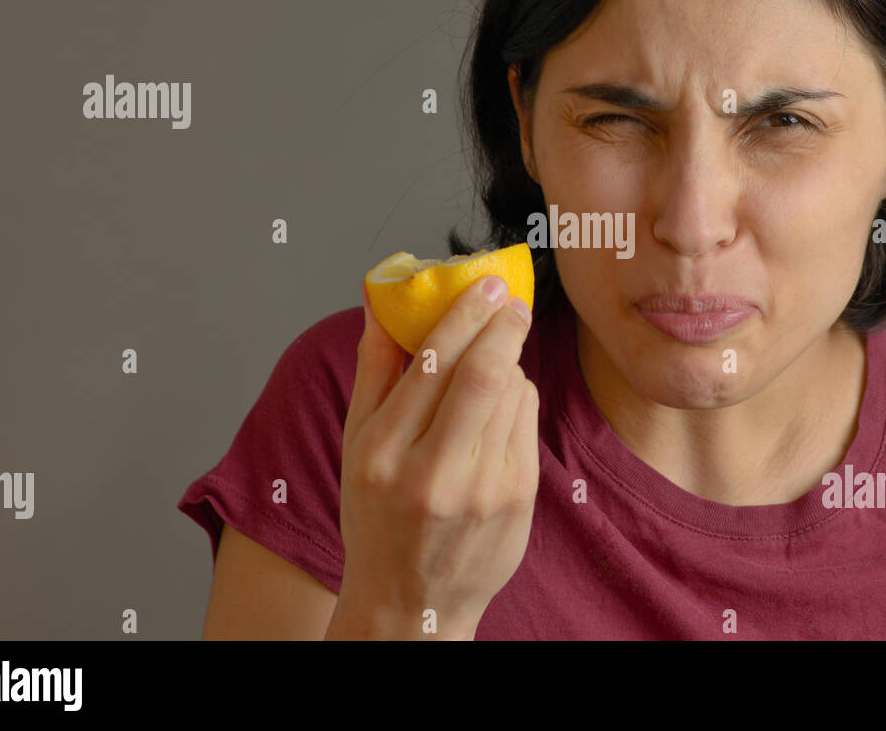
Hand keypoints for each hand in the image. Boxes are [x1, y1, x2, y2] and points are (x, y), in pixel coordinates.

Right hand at [328, 275, 538, 639]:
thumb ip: (375, 368)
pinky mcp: (518, 500)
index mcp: (382, 454)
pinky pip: (528, 422)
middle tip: (510, 299)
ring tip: (493, 360)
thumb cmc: (378, 513)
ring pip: (513, 394)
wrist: (413, 601)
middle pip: (485, 374)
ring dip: (509, 362)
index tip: (484, 283)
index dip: (466, 314)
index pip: (433, 364)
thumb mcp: (358, 444)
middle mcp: (433, 475)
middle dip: (504, 324)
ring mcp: (483, 490)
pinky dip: (518, 398)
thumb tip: (385, 297)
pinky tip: (499, 405)